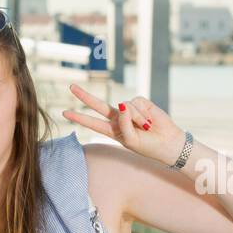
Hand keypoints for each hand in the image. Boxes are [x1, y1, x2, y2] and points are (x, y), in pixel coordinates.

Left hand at [61, 83, 187, 168]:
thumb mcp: (130, 140)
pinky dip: (142, 113)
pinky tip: (149, 121)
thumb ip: (123, 124)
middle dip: (84, 96)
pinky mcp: (141, 102)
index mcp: (112, 130)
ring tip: (145, 128)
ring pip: (124, 106)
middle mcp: (118, 118)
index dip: (79, 118)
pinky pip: (135, 103)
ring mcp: (128, 109)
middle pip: (98, 105)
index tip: (64, 113)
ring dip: (136, 118)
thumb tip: (121, 103)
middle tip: (70, 86)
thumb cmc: (147, 146)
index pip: (92, 123)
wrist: (167, 142)